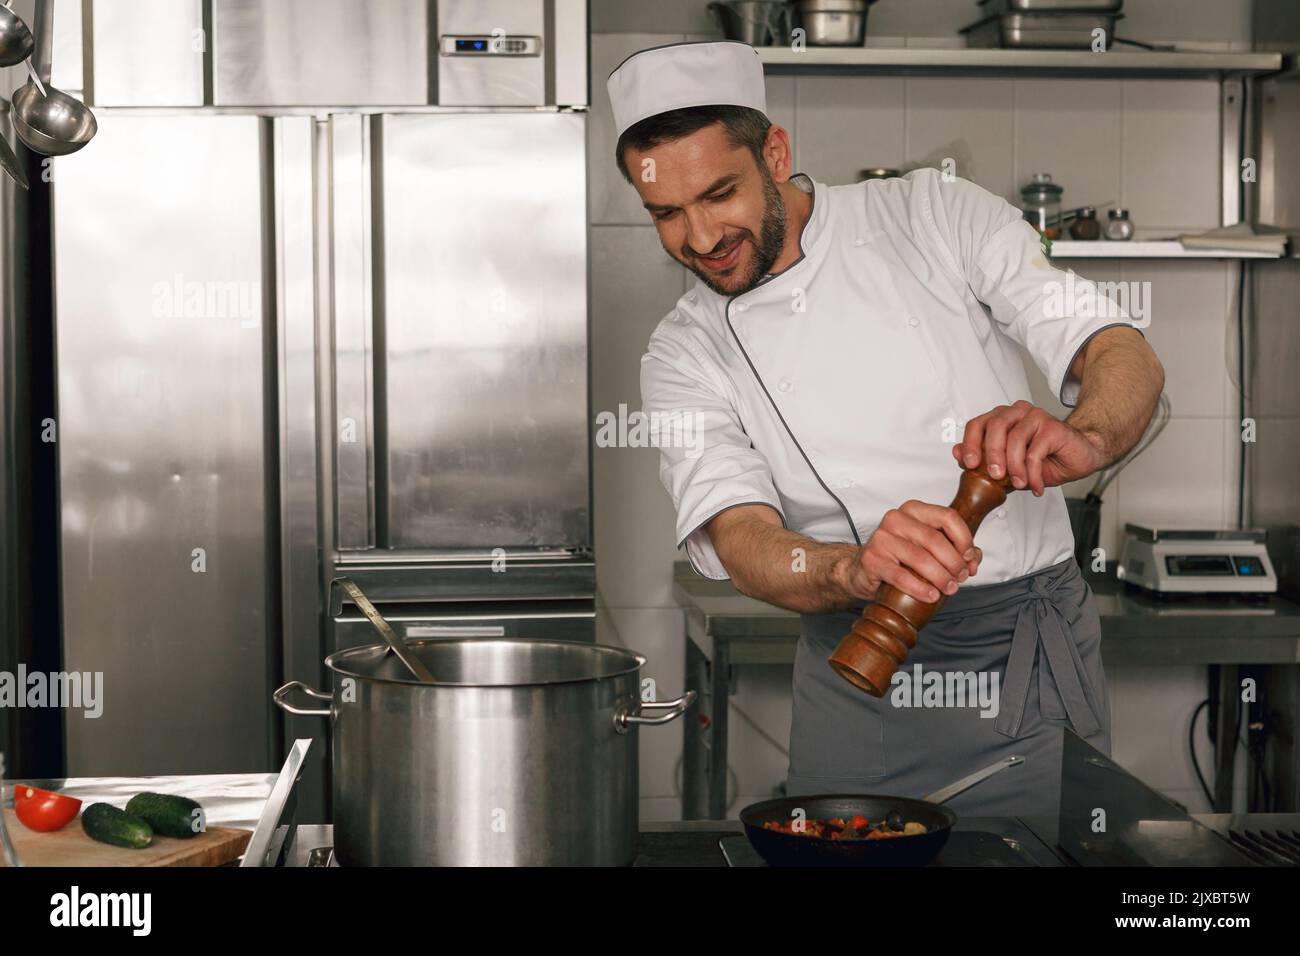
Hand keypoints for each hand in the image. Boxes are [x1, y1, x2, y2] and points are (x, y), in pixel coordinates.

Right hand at [841, 500, 982, 603]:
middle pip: (935, 540)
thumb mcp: (929, 547)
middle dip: (954, 562)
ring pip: (920, 558)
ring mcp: (882, 538)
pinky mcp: (872, 559)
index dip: (964, 539)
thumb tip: (974, 560)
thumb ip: (955, 549)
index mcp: (914, 510)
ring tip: (949, 589)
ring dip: (940, 577)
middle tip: (960, 578)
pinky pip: (900, 575)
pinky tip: (930, 595)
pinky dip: (919, 588)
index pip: (948, 516)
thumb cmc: (900, 557)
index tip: (969, 557)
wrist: (864, 570)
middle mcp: (896, 518)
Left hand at [952, 400, 1106, 495]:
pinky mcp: (1053, 427)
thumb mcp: (1008, 464)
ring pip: (1015, 438)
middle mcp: (1017, 413)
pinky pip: (1035, 452)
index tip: (969, 464)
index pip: (977, 424)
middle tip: (995, 476)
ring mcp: (1035, 417)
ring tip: (1020, 483)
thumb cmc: (1044, 458)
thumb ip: (984, 459)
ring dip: (1014, 466)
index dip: (970, 443)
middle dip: (992, 454)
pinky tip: (1035, 486)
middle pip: (995, 426)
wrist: (1078, 456)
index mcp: (1002, 418)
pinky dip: (1033, 473)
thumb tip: (956, 453)